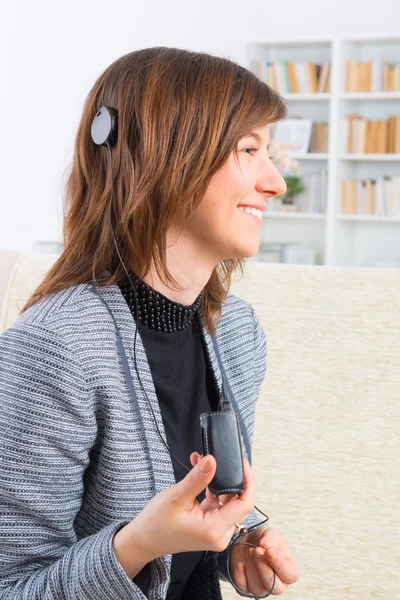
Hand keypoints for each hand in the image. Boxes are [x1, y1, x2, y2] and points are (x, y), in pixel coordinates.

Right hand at [126, 453, 255, 561]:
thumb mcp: (177, 497)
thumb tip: (212, 460)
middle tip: (220, 458)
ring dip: (219, 481)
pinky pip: (218, 504)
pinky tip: (201, 474)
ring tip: (202, 462)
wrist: (143, 540)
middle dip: (230, 478)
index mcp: (214, 530)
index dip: (248, 481)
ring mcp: (216, 531)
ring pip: (228, 501)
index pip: (244, 504)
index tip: (242, 463)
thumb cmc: (156, 523)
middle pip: (238, 502)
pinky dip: (212, 489)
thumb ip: (198, 478)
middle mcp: (220, 534)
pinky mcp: (210, 526)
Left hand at [229, 525, 300, 595]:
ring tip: (250, 551)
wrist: (249, 540)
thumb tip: (265, 545)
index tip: (269, 551)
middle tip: (257, 550)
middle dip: (263, 567)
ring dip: (252, 569)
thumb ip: (270, 539)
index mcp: (290, 570)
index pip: (290, 575)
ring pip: (258, 589)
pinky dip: (240, 576)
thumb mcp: (271, 534)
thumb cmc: (265, 540)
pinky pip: (243, 588)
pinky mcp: (246, 588)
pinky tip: (240, 564)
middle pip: (275, 587)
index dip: (280, 564)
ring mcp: (262, 587)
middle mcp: (278, 583)